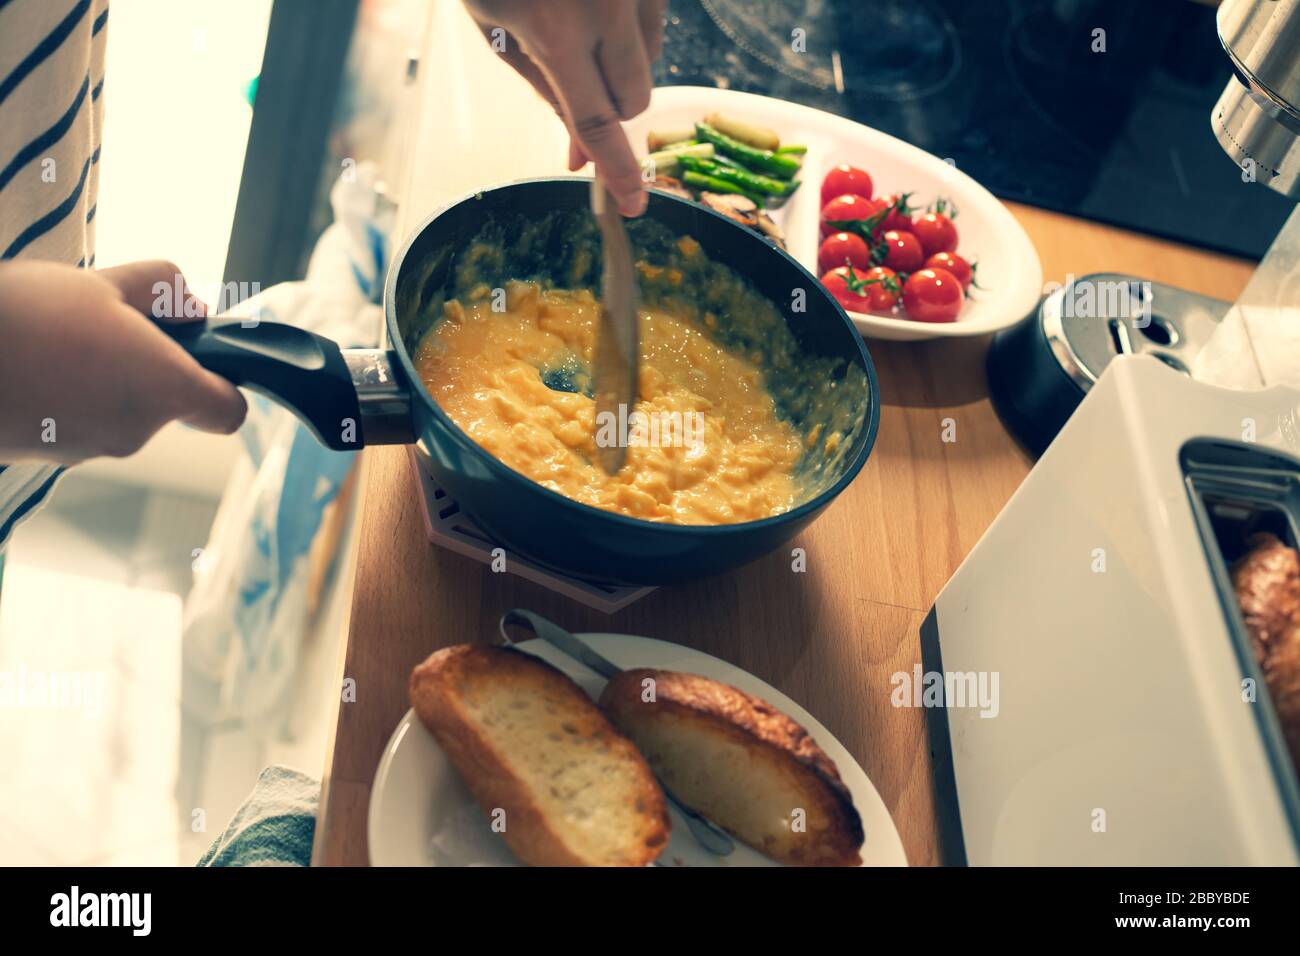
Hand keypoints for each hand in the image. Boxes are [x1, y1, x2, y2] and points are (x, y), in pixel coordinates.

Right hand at [0, 259, 246, 464]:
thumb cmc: (25, 315)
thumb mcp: (104, 281)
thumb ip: (165, 290)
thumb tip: (194, 310)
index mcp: (165, 388)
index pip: (228, 412)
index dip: (222, 383)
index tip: (196, 355)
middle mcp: (136, 431)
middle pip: (166, 403)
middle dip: (145, 364)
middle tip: (101, 323)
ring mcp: (89, 450)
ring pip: (117, 411)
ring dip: (100, 379)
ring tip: (53, 340)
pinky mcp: (47, 457)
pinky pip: (74, 423)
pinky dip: (64, 398)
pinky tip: (30, 365)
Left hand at [464, 0, 665, 215]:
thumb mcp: (498, 27)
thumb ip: (545, 91)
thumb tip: (581, 153)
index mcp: (556, 29)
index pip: (597, 121)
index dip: (618, 169)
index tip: (634, 204)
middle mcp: (608, 7)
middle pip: (635, 99)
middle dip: (612, 109)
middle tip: (579, 86)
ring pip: (650, 61)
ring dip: (620, 65)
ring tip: (579, 24)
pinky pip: (654, 23)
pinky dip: (629, 29)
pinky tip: (595, 3)